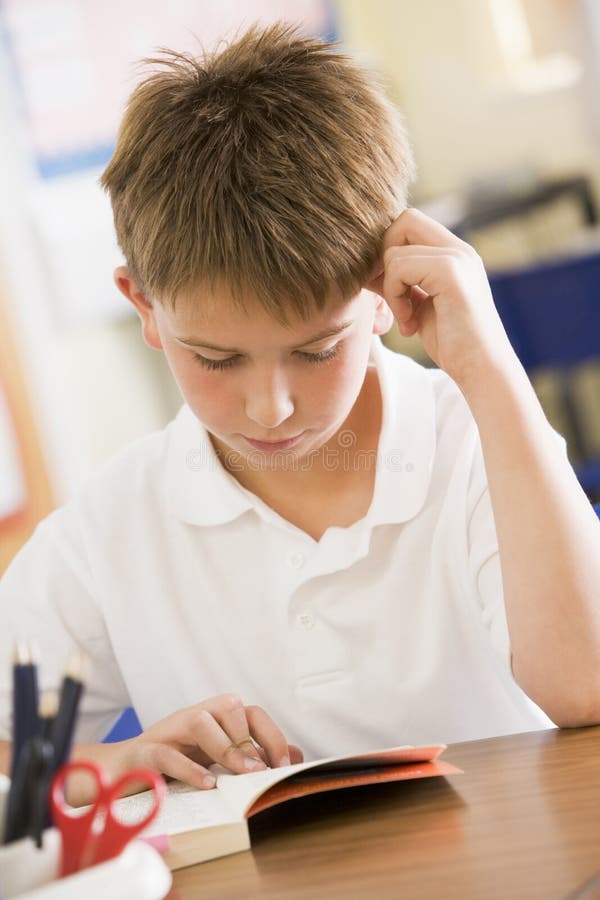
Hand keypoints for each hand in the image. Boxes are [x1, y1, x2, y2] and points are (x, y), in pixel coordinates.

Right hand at [109, 694, 302, 791]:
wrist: (121, 770)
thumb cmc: (174, 761)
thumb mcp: (216, 758)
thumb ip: (252, 755)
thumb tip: (295, 754)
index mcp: (214, 718)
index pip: (250, 712)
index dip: (270, 735)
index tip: (282, 765)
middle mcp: (194, 716)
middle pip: (228, 705)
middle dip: (248, 738)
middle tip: (259, 771)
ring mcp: (169, 731)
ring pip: (200, 720)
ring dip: (225, 747)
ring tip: (238, 775)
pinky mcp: (146, 751)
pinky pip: (168, 752)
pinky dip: (189, 769)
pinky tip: (207, 785)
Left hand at [366, 208, 514, 386]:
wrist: (482, 371)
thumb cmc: (452, 344)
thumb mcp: (420, 307)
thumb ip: (401, 283)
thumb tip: (367, 267)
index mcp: (455, 254)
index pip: (410, 223)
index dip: (390, 249)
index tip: (387, 288)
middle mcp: (460, 249)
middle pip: (404, 220)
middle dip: (384, 257)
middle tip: (388, 293)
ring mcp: (458, 258)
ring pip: (395, 251)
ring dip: (390, 289)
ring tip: (407, 318)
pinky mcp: (451, 273)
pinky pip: (399, 268)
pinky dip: (395, 298)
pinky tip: (410, 324)